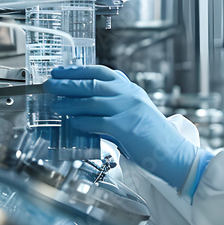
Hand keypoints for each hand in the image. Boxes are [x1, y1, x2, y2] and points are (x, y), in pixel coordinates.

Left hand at [45, 66, 198, 188]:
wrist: (173, 154)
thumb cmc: (152, 137)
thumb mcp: (135, 112)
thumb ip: (115, 105)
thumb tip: (86, 105)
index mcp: (131, 90)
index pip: (101, 72)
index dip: (77, 70)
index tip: (60, 72)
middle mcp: (129, 96)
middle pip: (92, 83)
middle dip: (67, 83)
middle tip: (50, 85)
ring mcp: (129, 111)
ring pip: (92, 101)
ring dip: (70, 103)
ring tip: (55, 104)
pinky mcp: (126, 128)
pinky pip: (98, 122)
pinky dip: (82, 121)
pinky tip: (71, 122)